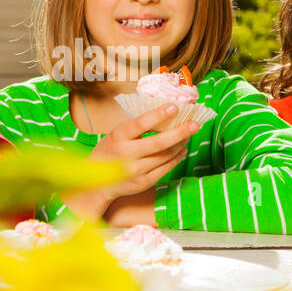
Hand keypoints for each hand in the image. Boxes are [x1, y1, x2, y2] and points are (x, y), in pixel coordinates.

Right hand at [61, 104, 196, 221]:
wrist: (96, 183)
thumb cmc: (110, 151)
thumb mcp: (116, 134)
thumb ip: (136, 126)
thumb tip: (166, 112)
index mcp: (118, 137)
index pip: (140, 124)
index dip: (158, 115)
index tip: (175, 107)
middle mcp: (126, 154)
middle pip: (158, 143)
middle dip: (180, 132)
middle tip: (195, 124)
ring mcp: (135, 171)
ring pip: (165, 155)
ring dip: (181, 143)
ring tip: (189, 133)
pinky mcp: (143, 182)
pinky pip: (166, 168)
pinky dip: (177, 157)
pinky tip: (183, 149)